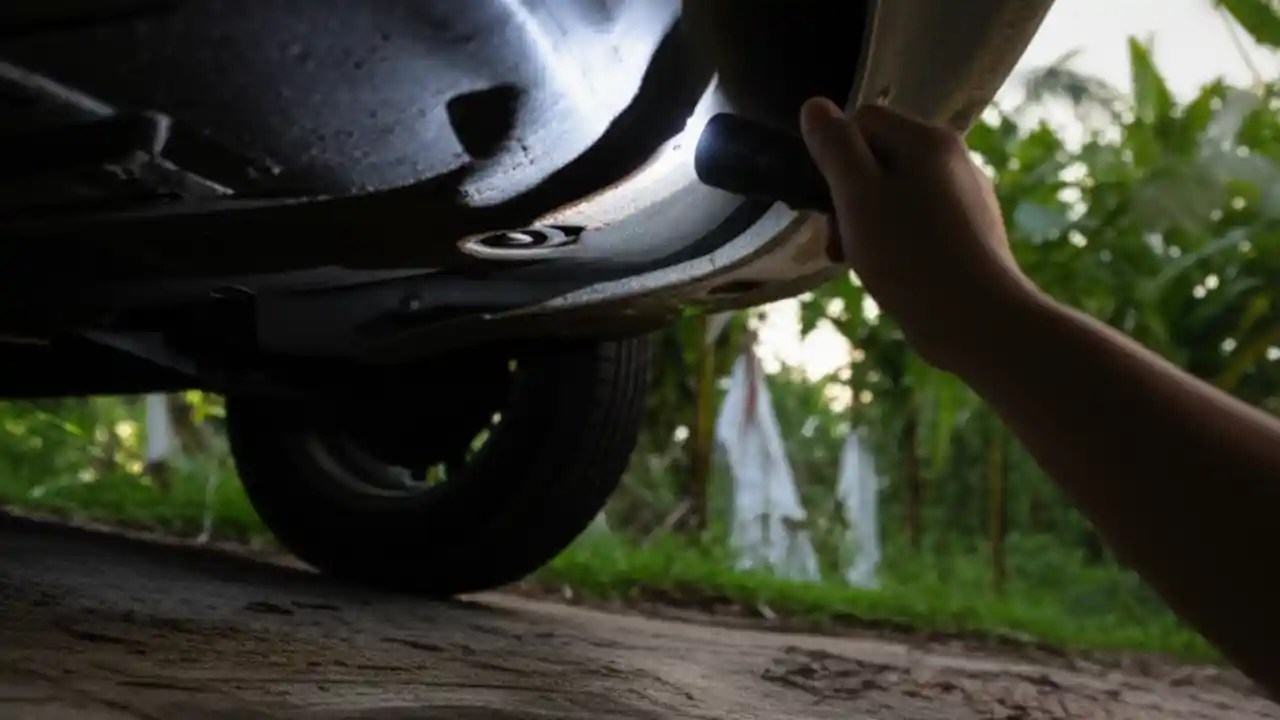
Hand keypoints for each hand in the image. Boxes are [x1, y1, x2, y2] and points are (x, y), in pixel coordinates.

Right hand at [799, 98, 1039, 370]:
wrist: (979, 320)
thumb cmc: (910, 256)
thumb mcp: (858, 197)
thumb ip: (836, 148)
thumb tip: (815, 105)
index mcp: (928, 140)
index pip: (863, 120)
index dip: (837, 157)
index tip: (830, 204)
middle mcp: (955, 158)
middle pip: (882, 157)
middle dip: (852, 196)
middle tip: (841, 243)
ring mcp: (969, 196)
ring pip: (901, 193)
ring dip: (872, 223)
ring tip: (867, 264)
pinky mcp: (975, 233)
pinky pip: (923, 222)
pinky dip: (901, 242)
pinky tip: (897, 275)